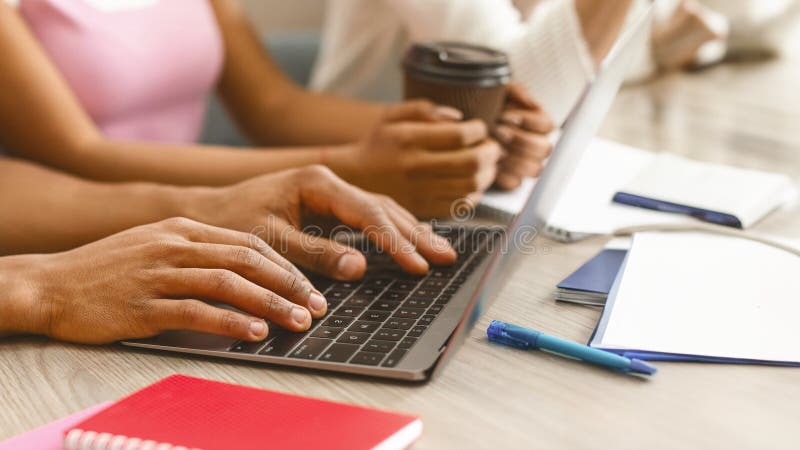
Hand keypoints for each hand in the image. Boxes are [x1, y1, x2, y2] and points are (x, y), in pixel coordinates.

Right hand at [0, 218, 327, 343]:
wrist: (51, 283)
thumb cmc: (109, 269)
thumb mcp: (156, 246)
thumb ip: (198, 253)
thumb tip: (245, 275)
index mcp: (183, 229)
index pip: (249, 244)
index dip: (285, 266)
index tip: (310, 286)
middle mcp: (176, 246)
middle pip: (247, 260)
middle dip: (289, 283)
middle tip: (317, 305)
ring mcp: (159, 274)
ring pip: (228, 284)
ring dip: (270, 303)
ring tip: (299, 320)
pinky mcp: (143, 305)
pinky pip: (196, 311)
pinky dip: (230, 322)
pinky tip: (254, 332)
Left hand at [194, 165, 456, 280]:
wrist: (208, 210)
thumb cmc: (233, 221)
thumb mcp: (272, 240)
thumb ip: (316, 253)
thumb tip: (360, 267)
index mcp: (317, 183)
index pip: (368, 212)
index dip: (395, 240)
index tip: (416, 264)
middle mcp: (329, 181)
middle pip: (384, 207)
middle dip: (415, 234)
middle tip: (446, 257)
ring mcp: (331, 191)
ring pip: (381, 209)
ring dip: (410, 230)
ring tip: (439, 250)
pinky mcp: (328, 204)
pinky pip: (369, 215)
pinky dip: (392, 229)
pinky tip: (410, 240)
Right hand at [337, 100, 502, 216]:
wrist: (355, 178)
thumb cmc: (378, 143)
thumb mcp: (392, 115)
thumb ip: (423, 108)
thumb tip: (457, 117)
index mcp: (409, 139)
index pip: (459, 135)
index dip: (479, 130)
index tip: (480, 127)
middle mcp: (415, 166)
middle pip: (471, 162)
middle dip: (490, 152)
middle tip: (492, 147)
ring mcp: (420, 191)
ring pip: (470, 185)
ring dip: (487, 174)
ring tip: (487, 165)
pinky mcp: (423, 209)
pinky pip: (460, 205)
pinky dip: (475, 193)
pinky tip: (473, 183)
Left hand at [492, 83, 554, 189]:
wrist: (462, 121)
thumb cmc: (484, 107)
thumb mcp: (500, 91)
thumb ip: (518, 92)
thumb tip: (533, 105)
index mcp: (539, 124)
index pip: (547, 126)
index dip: (529, 121)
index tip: (507, 116)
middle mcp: (536, 145)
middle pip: (543, 149)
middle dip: (519, 139)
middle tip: (498, 131)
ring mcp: (525, 164)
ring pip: (533, 168)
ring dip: (513, 157)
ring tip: (493, 145)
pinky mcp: (510, 179)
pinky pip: (515, 183)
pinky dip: (503, 174)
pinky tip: (490, 162)